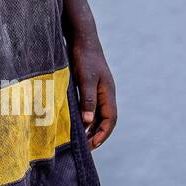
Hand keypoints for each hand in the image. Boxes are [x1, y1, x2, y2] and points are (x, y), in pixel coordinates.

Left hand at [69, 29, 116, 148]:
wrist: (81, 37)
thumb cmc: (83, 57)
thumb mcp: (85, 79)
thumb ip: (87, 100)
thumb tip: (88, 123)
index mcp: (108, 93)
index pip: (110, 120)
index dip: (102, 134)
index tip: (92, 146)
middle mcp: (106, 93)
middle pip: (105, 120)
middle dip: (97, 135)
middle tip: (85, 148)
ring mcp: (99, 89)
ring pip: (98, 113)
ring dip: (91, 127)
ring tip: (80, 139)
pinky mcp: (90, 85)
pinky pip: (90, 105)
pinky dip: (85, 116)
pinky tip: (74, 121)